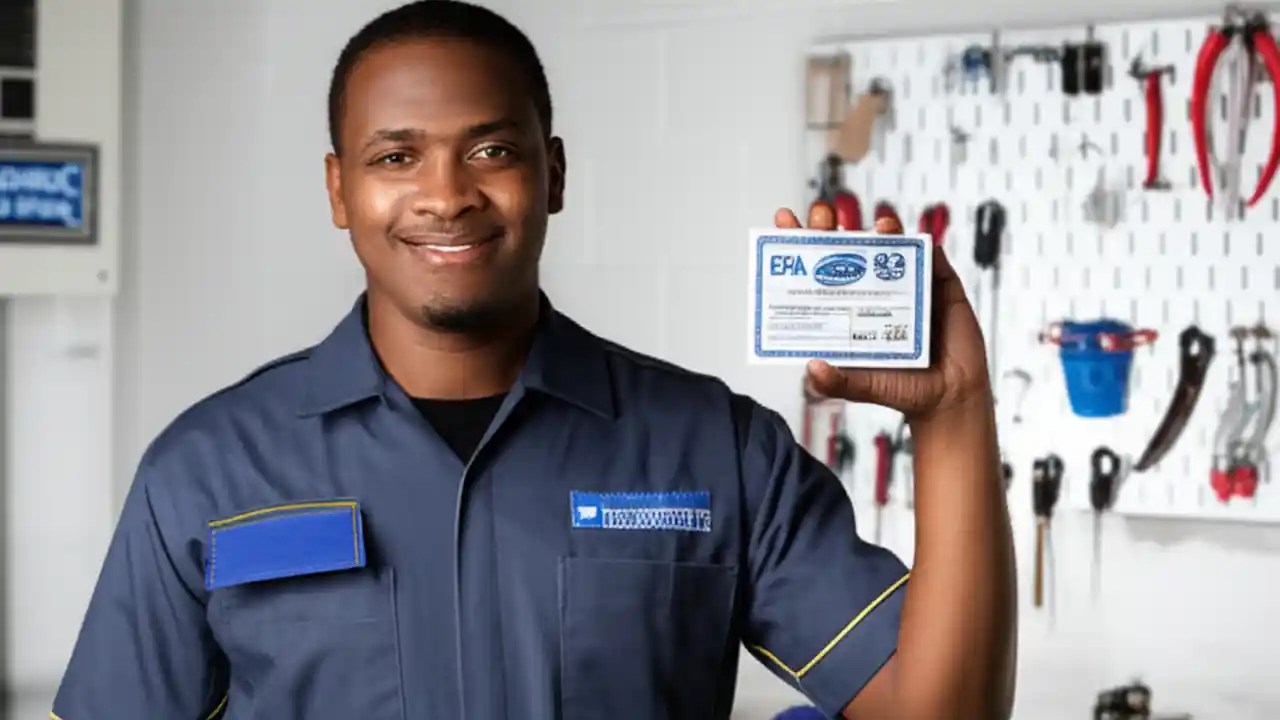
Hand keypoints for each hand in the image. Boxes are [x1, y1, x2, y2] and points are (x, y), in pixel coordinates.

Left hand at [775, 202, 990, 421]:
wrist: (951, 398)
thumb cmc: (903, 389)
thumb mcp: (864, 386)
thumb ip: (838, 381)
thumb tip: (812, 369)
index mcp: (849, 310)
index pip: (817, 270)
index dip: (802, 244)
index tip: (785, 220)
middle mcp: (874, 292)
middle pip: (848, 250)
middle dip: (833, 228)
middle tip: (822, 217)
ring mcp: (907, 286)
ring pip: (890, 248)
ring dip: (882, 231)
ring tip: (878, 227)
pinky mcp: (939, 286)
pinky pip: (931, 259)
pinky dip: (924, 247)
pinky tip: (916, 242)